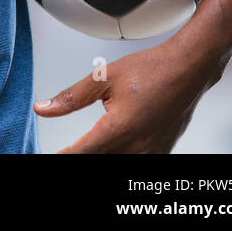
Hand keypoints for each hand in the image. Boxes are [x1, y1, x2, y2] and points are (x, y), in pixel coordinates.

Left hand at [33, 41, 223, 152]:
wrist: (189, 69)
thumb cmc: (151, 69)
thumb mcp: (102, 78)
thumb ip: (70, 98)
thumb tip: (43, 109)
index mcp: (120, 129)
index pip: (83, 152)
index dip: (64, 156)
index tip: (51, 156)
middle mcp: (138, 146)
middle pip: (100, 160)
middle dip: (81, 155)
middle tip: (67, 150)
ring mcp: (153, 151)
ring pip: (117, 162)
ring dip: (101, 155)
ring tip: (84, 149)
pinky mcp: (162, 150)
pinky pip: (136, 160)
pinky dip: (119, 155)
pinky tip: (112, 148)